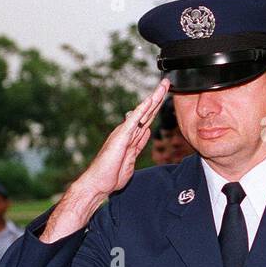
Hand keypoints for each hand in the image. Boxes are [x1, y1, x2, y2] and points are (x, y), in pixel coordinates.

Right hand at [40, 78, 170, 242]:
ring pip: (143, 113)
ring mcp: (124, 133)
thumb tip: (147, 131)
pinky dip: (142, 110)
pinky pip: (134, 121)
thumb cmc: (111, 175)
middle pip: (147, 112)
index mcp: (131, 137)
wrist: (98, 183)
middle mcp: (128, 132)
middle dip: (158, 97)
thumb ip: (139, 145)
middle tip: (167, 83)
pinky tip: (149, 100)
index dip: (156, 107)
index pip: (147, 119)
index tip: (165, 96)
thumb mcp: (131, 159)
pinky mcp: (121, 137)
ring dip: (154, 99)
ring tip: (163, 86)